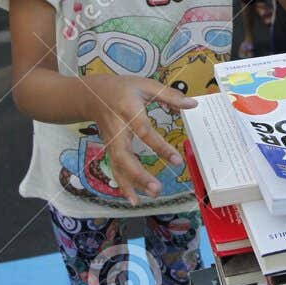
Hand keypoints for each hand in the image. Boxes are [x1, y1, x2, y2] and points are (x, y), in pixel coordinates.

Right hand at [88, 74, 194, 205]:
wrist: (92, 95)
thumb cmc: (123, 88)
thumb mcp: (146, 85)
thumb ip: (169, 95)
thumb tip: (193, 104)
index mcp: (127, 110)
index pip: (144, 131)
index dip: (159, 147)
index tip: (177, 160)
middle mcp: (117, 129)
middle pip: (124, 155)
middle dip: (139, 174)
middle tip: (156, 189)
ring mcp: (111, 141)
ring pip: (118, 166)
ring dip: (132, 184)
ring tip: (150, 197)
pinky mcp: (110, 150)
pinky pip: (116, 169)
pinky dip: (123, 185)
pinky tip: (134, 200)